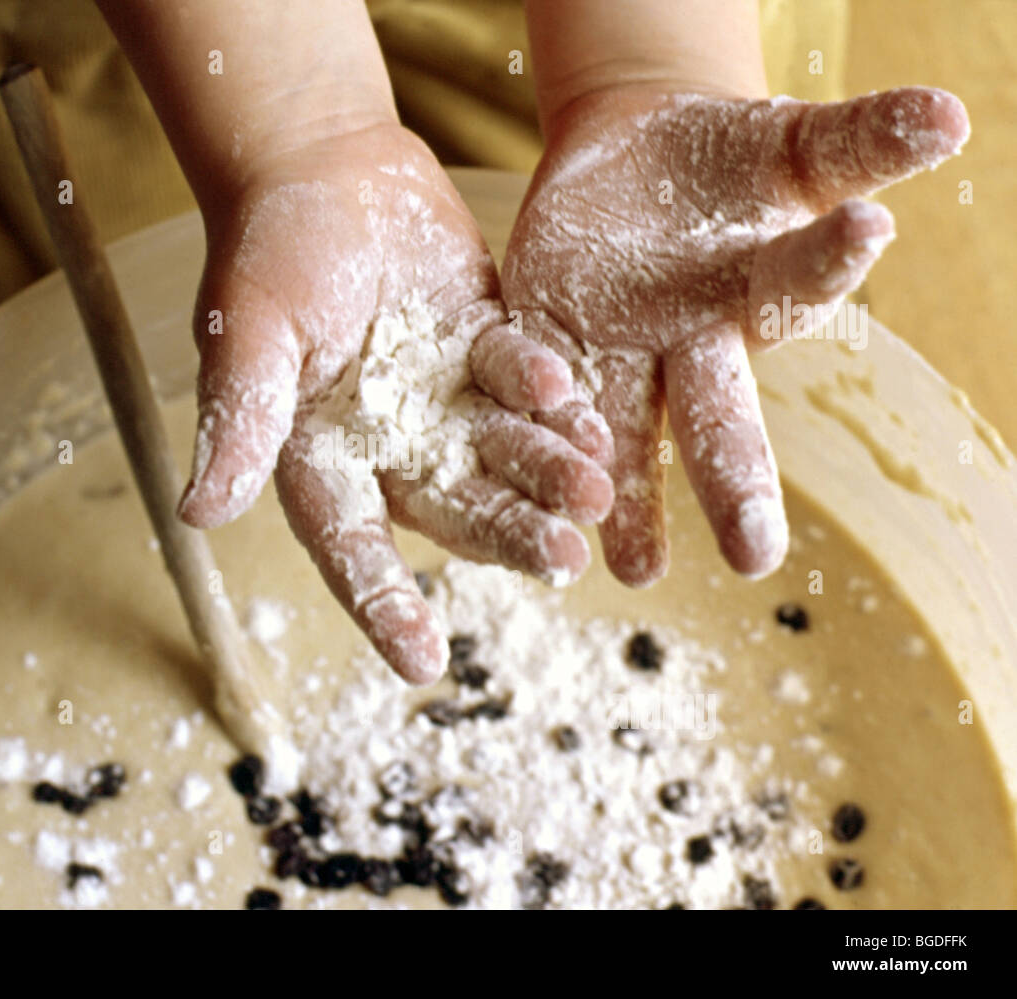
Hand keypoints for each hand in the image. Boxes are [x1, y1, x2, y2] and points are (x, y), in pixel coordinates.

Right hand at [179, 123, 613, 683]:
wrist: (324, 166)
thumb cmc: (267, 250)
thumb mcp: (248, 335)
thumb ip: (238, 419)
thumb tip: (198, 511)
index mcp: (322, 458)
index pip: (351, 546)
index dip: (383, 603)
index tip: (422, 663)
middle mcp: (389, 445)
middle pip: (452, 510)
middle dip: (505, 536)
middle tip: (559, 559)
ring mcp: (444, 401)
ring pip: (502, 457)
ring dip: (546, 474)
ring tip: (592, 488)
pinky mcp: (485, 350)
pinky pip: (525, 385)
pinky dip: (550, 396)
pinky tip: (579, 403)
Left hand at [503, 83, 968, 585]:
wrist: (629, 164)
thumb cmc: (729, 164)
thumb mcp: (790, 146)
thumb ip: (857, 141)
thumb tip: (951, 113)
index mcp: (759, 295)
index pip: (797, 284)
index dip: (829, 258)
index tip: (863, 230)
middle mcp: (690, 348)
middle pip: (714, 417)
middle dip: (731, 484)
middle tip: (755, 555)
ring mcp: (612, 355)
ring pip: (620, 435)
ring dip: (624, 496)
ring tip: (631, 570)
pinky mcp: (536, 341)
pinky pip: (526, 385)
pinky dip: (527, 416)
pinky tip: (527, 465)